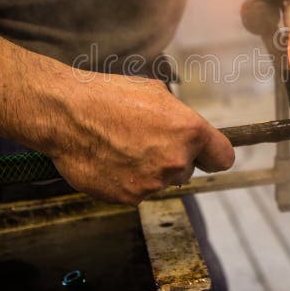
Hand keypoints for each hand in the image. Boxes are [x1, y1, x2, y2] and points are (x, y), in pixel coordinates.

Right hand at [43, 72, 233, 204]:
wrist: (67, 115)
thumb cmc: (109, 97)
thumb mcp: (155, 93)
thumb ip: (179, 118)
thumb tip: (187, 131)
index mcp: (189, 131)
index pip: (223, 157)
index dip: (213, 156)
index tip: (207, 156)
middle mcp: (176, 160)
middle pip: (187, 169)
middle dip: (171, 158)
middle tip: (143, 140)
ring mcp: (153, 182)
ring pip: (160, 181)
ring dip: (147, 170)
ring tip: (120, 147)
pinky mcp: (130, 197)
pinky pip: (136, 192)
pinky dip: (125, 180)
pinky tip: (109, 160)